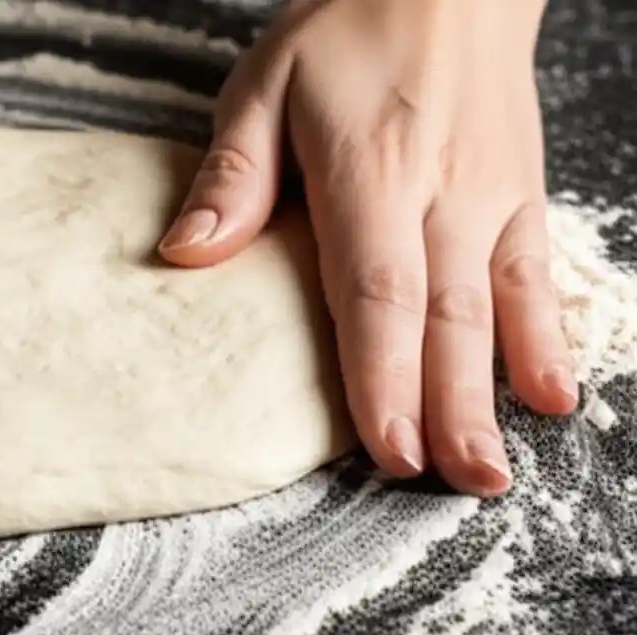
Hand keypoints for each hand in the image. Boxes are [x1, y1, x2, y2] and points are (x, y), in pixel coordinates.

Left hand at [159, 0, 575, 495]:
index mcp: (370, 173)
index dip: (383, 376)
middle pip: (444, 319)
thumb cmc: (348, 29)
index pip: (377, 293)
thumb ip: (234, 175)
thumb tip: (186, 254)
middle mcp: (441, 194)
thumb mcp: (266, 84)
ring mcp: (490, 197)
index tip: (386, 448)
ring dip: (495, 394)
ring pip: (496, 310)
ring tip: (496, 471)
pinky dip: (545, 336)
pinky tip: (551, 393)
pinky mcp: (520, 193)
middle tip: (453, 487)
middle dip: (447, 410)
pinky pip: (537, 275)